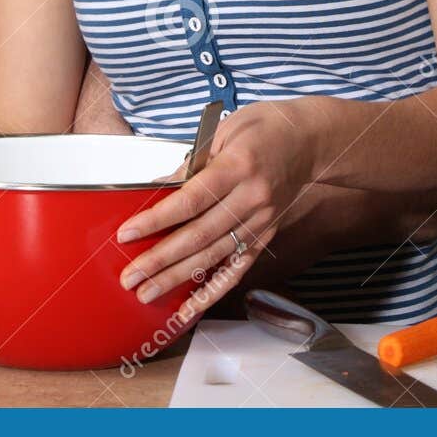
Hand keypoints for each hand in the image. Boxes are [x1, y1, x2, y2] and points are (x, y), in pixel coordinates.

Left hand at [113, 98, 323, 326]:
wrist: (308, 141)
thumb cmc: (265, 128)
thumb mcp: (223, 131)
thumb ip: (190, 164)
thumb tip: (156, 190)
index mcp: (238, 167)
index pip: (191, 201)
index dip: (157, 220)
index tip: (128, 234)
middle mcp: (251, 199)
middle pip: (199, 236)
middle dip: (160, 260)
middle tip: (130, 277)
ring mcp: (260, 222)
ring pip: (214, 257)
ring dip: (177, 279)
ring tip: (147, 293)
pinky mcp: (265, 237)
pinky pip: (236, 269)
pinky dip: (212, 292)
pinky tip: (188, 308)